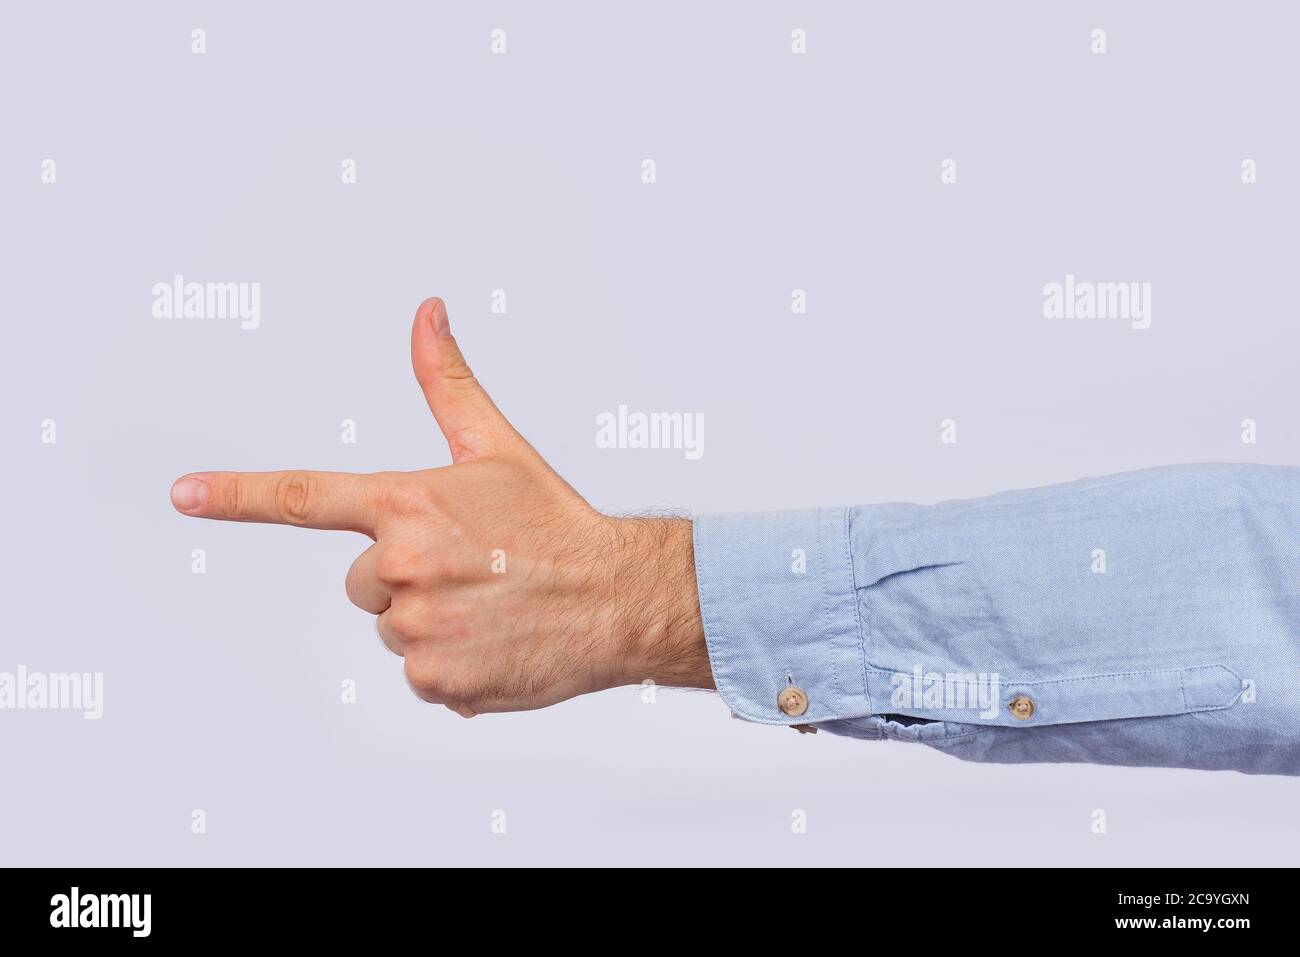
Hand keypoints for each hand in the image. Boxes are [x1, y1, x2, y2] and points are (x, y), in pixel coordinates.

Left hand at [170, 297, 712, 715]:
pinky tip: (497, 642)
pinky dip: (453, 665)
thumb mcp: (499, 448)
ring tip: (490, 606)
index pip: (305, 496)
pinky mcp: (436, 681)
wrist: (618, 598)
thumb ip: (449, 382)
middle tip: (472, 569)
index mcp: (408, 504)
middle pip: (362, 582)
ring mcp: (417, 628)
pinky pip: (420, 675)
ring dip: (431, 622)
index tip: (183, 494)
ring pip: (391, 628)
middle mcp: (402, 566)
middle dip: (406, 577)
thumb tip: (426, 312)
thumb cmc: (557, 523)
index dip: (237, 494)